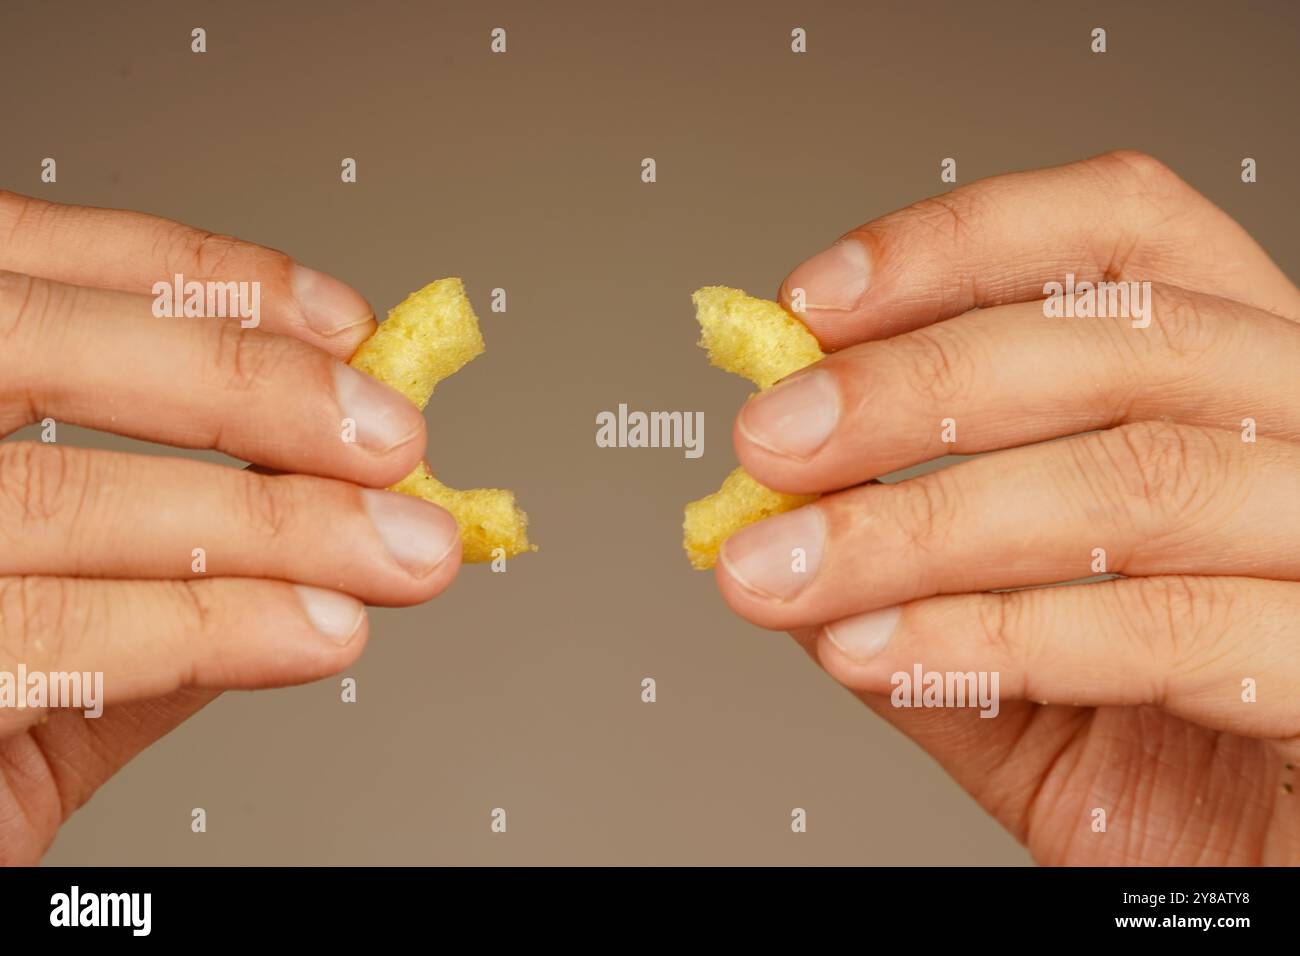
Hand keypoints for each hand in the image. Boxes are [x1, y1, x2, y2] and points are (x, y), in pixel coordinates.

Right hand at [0, 192, 461, 863]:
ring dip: (271, 520)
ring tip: (401, 552)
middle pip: (42, 343)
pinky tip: (321, 632)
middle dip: (252, 385)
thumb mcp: (51, 623)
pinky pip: (55, 637)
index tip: (345, 324)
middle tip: (398, 442)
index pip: (29, 263)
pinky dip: (209, 627)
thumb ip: (165, 568)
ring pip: (61, 493)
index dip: (198, 278)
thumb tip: (331, 517)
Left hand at [714, 151, 1299, 864]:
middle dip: (911, 386)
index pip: (1123, 239)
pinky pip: (1172, 630)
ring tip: (783, 568)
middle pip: (1122, 340)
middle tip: (768, 442)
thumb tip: (776, 512)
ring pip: (1136, 478)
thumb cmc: (1164, 761)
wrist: (1263, 881)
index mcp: (1235, 392)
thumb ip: (914, 578)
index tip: (808, 303)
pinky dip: (999, 635)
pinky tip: (876, 651)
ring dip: (920, 523)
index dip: (958, 246)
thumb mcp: (1010, 654)